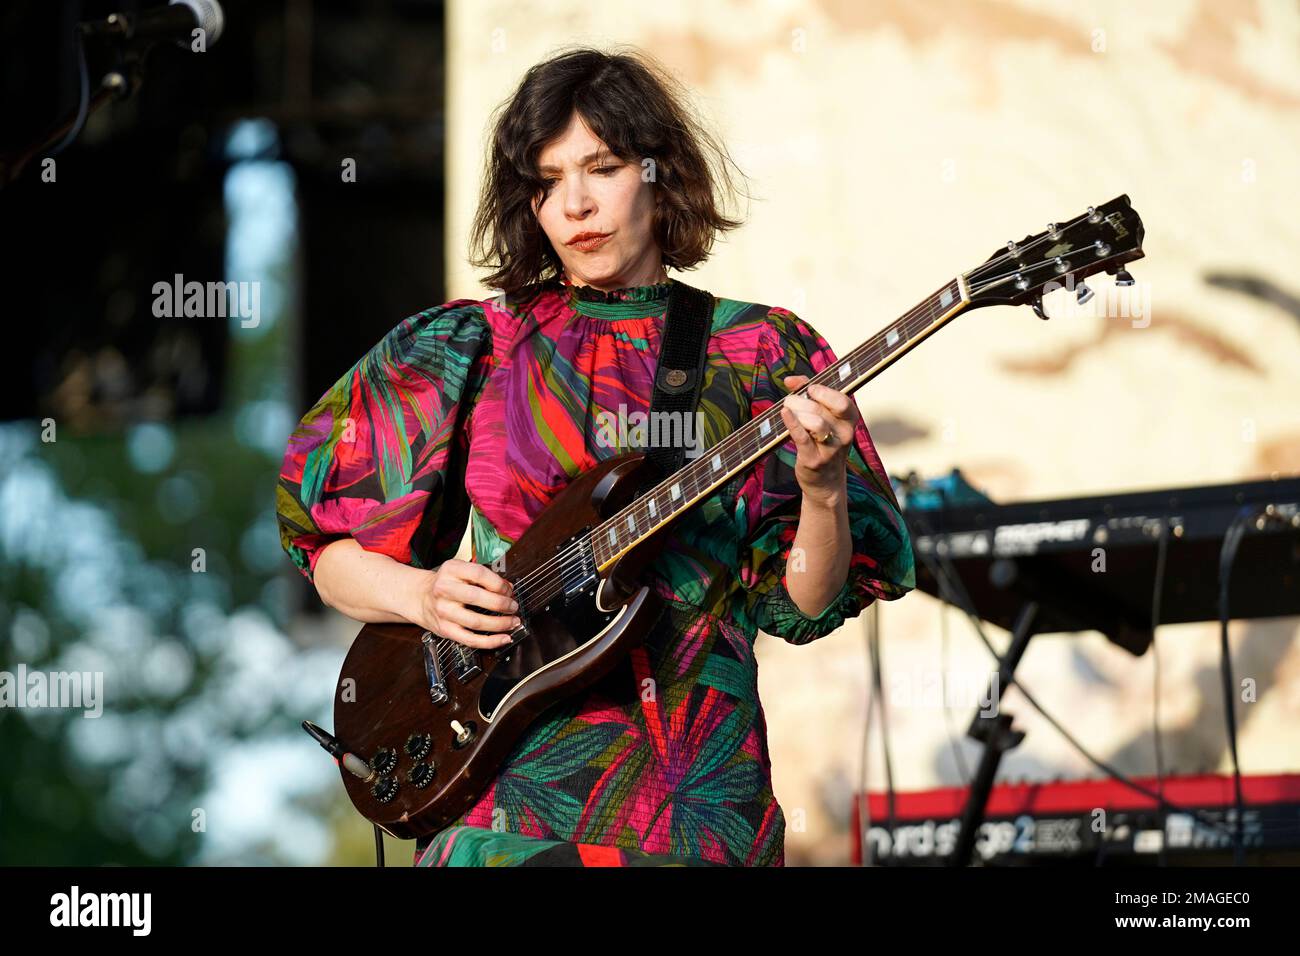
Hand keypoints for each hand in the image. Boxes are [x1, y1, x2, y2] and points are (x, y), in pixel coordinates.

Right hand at [406, 558, 519, 648]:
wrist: (419, 597)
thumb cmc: (446, 583)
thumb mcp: (461, 570)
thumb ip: (485, 577)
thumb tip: (508, 589)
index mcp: (451, 570)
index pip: (479, 574)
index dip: (499, 583)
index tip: (508, 590)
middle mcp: (444, 590)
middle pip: (478, 598)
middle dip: (502, 604)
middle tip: (513, 607)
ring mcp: (444, 611)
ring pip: (476, 621)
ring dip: (500, 624)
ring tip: (513, 622)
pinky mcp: (445, 629)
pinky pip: (470, 639)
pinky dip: (490, 641)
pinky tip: (503, 638)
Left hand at [778, 374, 856, 508]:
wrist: (825, 482)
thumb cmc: (822, 444)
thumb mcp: (824, 419)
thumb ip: (809, 396)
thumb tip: (791, 380)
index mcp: (849, 421)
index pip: (842, 400)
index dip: (823, 390)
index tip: (808, 388)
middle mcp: (844, 434)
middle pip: (821, 409)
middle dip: (801, 401)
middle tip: (790, 401)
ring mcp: (830, 448)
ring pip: (815, 422)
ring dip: (797, 412)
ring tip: (788, 410)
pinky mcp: (814, 459)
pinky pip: (802, 437)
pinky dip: (792, 422)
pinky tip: (784, 414)